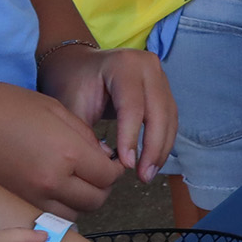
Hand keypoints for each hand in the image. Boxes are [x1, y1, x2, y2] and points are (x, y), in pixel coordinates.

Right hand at [0, 80, 123, 218]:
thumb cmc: (10, 106)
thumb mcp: (57, 110)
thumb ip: (86, 137)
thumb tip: (104, 158)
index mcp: (67, 152)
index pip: (108, 176)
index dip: (115, 169)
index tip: (111, 162)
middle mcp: (52, 181)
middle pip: (95, 201)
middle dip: (102, 187)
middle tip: (96, 173)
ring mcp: (31, 198)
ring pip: (74, 215)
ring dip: (80, 202)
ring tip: (74, 182)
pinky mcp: (15, 205)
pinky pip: (48, 218)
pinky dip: (58, 209)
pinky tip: (53, 191)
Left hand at [40, 46, 178, 181]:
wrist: (79, 65)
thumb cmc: (73, 85)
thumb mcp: (71, 107)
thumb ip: (86, 134)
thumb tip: (108, 163)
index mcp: (123, 65)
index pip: (132, 105)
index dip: (131, 137)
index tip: (126, 165)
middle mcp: (148, 66)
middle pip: (158, 111)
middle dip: (153, 147)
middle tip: (143, 176)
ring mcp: (159, 76)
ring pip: (169, 116)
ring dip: (161, 148)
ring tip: (148, 174)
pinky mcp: (164, 88)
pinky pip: (170, 118)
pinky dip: (164, 141)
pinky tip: (153, 161)